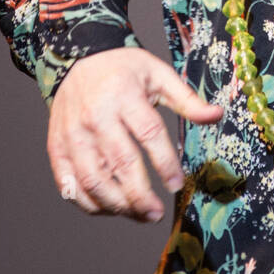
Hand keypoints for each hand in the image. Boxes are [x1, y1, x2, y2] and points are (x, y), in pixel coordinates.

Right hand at [46, 48, 222, 222]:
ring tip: (140, 215)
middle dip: (140, 194)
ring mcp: (72, 134)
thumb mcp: (158, 74)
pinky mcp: (56, 148)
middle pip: (119, 162)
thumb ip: (186, 99)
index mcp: (124, 95)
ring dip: (117, 205)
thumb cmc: (124, 69)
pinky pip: (69, 185)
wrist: (77, 59)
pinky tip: (111, 209)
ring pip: (93, 179)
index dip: (164, 162)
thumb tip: (217, 116)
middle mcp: (95, 116)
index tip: (177, 184)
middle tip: (157, 213)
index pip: (148, 133)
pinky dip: (89, 204)